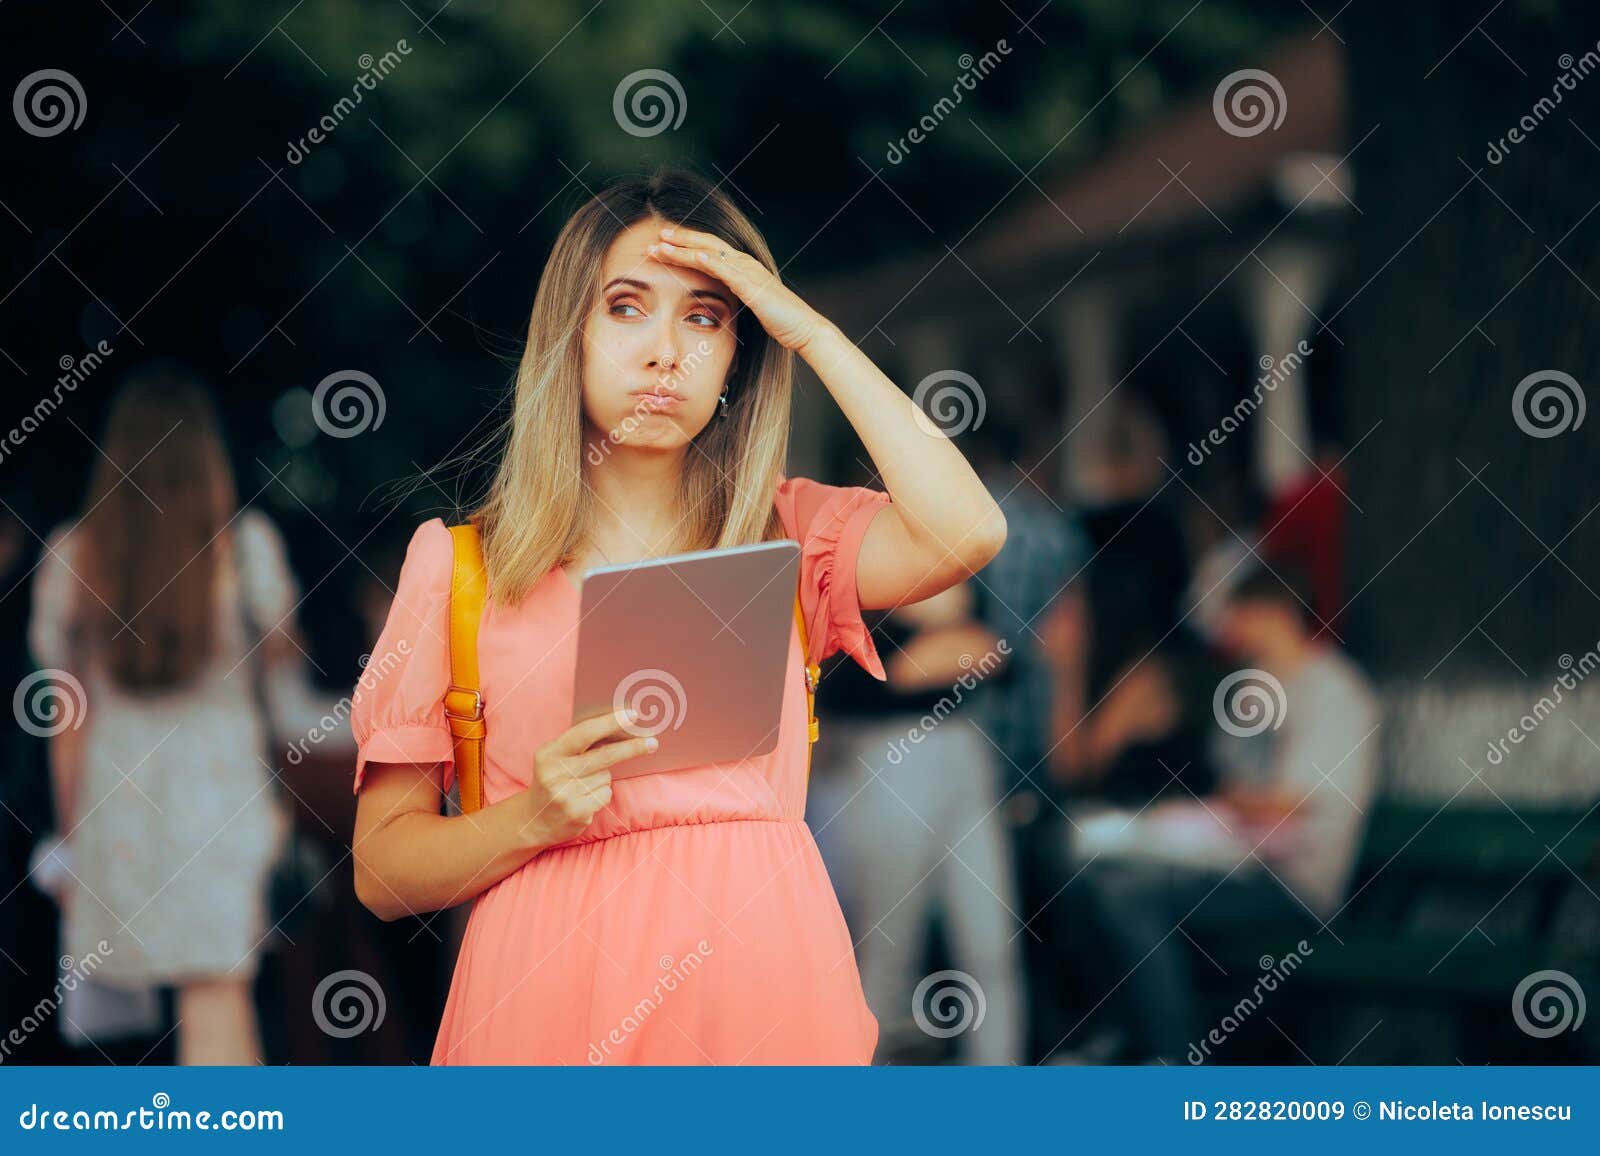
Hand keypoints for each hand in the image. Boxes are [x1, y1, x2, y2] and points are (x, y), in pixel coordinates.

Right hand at [519, 707, 655, 846]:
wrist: (533, 821)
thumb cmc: (552, 780)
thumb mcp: (554, 758)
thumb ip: (579, 744)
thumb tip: (619, 728)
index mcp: (549, 754)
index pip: (584, 733)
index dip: (610, 722)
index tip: (632, 715)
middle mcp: (555, 774)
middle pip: (604, 756)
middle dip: (630, 748)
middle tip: (652, 742)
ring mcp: (566, 795)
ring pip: (606, 776)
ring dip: (602, 777)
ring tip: (582, 785)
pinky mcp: (578, 813)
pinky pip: (605, 794)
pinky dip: (600, 794)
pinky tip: (584, 798)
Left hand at [647, 224, 826, 352]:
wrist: (804, 329)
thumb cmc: (780, 321)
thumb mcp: (751, 304)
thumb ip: (736, 295)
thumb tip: (719, 298)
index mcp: (743, 268)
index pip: (709, 251)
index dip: (686, 246)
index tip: (664, 244)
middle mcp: (745, 264)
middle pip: (707, 246)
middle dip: (680, 240)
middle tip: (657, 236)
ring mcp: (750, 273)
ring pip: (712, 255)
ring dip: (686, 248)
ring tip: (663, 244)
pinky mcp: (754, 287)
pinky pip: (729, 271)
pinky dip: (711, 262)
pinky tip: (695, 256)